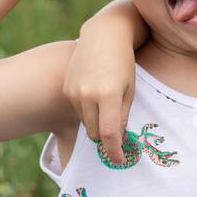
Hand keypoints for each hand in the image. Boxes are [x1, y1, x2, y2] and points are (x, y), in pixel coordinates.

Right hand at [64, 18, 136, 164]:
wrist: (103, 36)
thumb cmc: (123, 62)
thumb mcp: (130, 88)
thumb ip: (123, 114)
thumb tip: (118, 138)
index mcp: (109, 94)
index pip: (108, 133)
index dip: (114, 151)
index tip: (118, 160)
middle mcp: (88, 94)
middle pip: (94, 132)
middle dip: (105, 138)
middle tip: (116, 137)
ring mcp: (74, 91)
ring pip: (85, 122)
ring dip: (95, 123)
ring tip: (106, 107)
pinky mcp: (67, 88)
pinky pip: (77, 110)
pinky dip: (87, 111)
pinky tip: (95, 97)